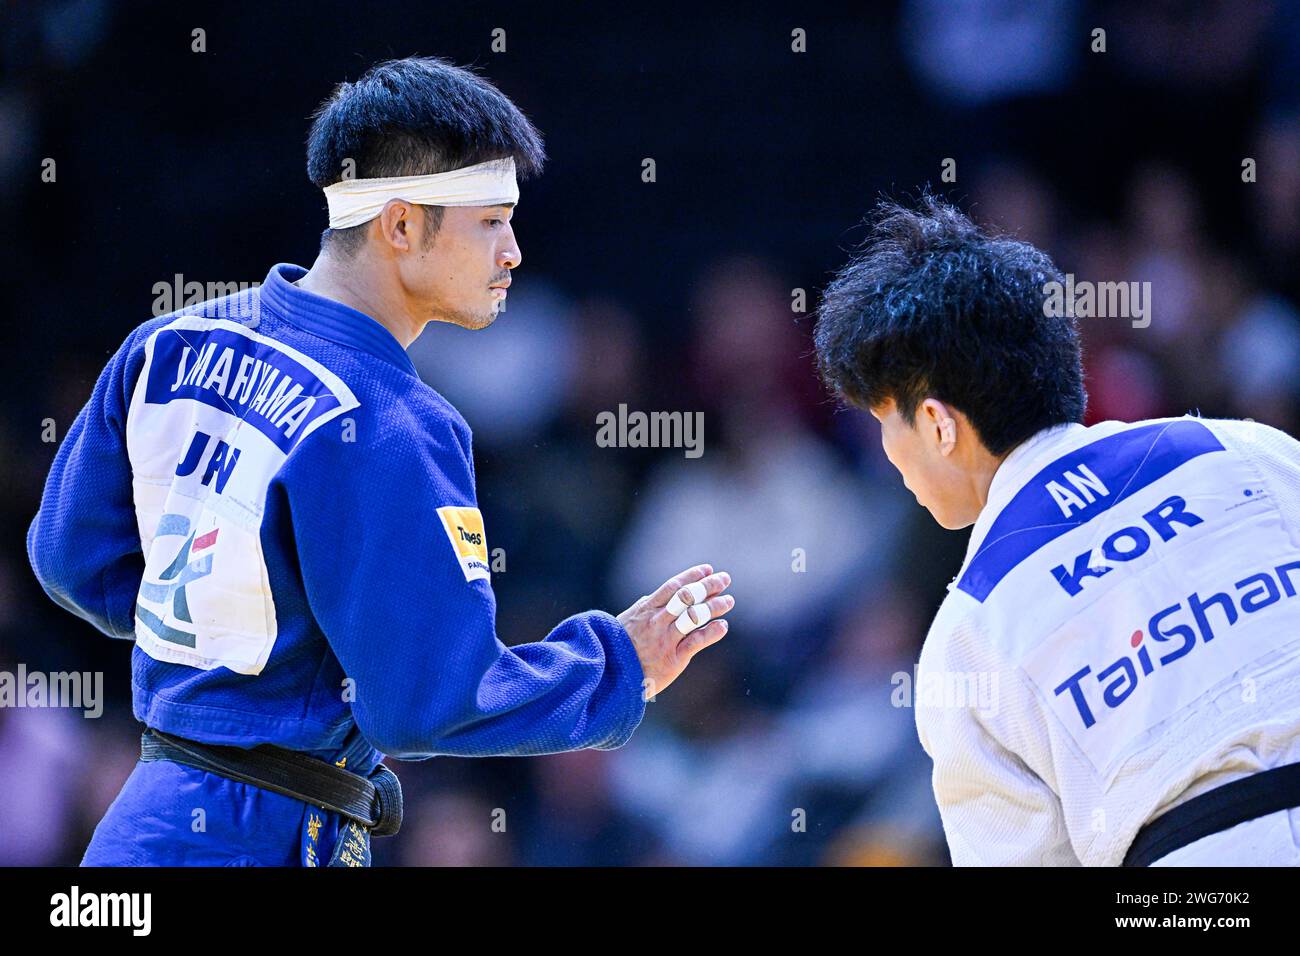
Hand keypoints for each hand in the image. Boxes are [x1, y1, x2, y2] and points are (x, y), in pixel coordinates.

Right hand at [617, 564, 733, 700]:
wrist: (610, 675)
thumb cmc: (618, 647)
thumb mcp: (627, 621)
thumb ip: (644, 609)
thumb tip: (653, 596)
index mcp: (646, 609)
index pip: (673, 586)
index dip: (692, 576)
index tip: (708, 569)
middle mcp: (657, 621)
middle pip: (687, 597)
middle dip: (708, 586)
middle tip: (724, 579)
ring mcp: (665, 639)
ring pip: (694, 617)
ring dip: (714, 607)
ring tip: (729, 601)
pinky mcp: (673, 659)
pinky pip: (696, 642)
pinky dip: (711, 632)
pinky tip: (722, 626)